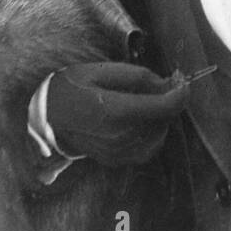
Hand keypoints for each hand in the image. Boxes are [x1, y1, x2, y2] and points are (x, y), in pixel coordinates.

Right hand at [46, 62, 188, 166]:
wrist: (47, 117)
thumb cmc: (74, 87)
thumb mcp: (104, 70)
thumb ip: (139, 77)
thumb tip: (168, 82)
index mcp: (115, 110)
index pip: (164, 107)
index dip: (181, 93)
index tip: (183, 80)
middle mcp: (119, 136)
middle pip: (164, 120)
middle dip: (170, 100)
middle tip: (164, 84)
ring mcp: (117, 151)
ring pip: (159, 135)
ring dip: (162, 117)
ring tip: (150, 100)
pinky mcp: (115, 159)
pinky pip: (147, 149)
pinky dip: (153, 133)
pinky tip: (142, 119)